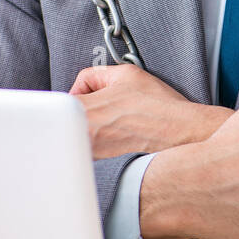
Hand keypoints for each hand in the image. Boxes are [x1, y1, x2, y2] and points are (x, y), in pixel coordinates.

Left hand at [68, 63, 231, 157]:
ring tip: (111, 124)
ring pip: (75, 140)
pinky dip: (96, 145)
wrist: (179, 131)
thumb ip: (94, 74)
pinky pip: (88, 154)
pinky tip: (116, 137)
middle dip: (77, 115)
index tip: (84, 97)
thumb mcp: (125, 73)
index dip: (72, 97)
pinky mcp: (104, 165)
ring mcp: (93, 153)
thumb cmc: (158, 104)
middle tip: (99, 110)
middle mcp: (84, 134)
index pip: (58, 104)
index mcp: (84, 109)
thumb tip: (82, 84)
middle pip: (64, 124)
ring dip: (86, 131)